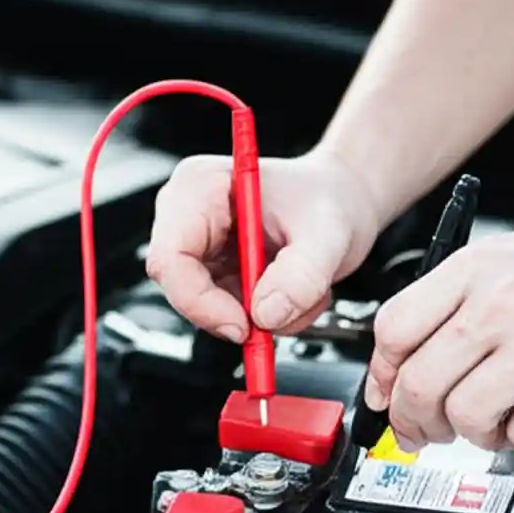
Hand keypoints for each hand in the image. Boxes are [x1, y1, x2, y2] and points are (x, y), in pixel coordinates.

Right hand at [145, 149, 386, 341]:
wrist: (343, 202)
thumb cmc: (328, 197)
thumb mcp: (327, 233)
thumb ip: (301, 274)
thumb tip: (266, 314)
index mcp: (199, 188)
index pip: (170, 257)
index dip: (199, 301)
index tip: (243, 324)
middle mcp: (189, 216)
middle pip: (180, 289)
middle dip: (233, 313)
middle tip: (277, 316)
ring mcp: (200, 247)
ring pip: (205, 309)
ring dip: (258, 316)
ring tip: (299, 291)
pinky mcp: (215, 273)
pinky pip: (225, 315)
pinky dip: (263, 318)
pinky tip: (289, 292)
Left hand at [365, 209, 513, 453]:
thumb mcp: (510, 259)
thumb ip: (459, 303)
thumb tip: (409, 363)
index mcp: (472, 270)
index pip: (392, 331)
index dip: (382, 376)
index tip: (387, 399)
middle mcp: (498, 303)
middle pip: (418, 383)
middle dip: (415, 422)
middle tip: (429, 434)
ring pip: (465, 415)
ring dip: (473, 436)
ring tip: (495, 426)